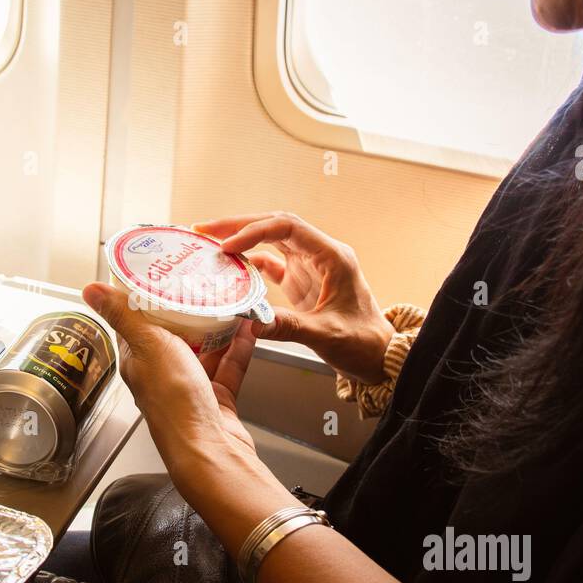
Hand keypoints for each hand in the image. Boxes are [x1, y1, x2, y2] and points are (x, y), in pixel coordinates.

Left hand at [82, 282, 265, 496]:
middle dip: (188, 308)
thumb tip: (89, 290)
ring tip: (231, 298)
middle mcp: (162, 374)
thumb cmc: (175, 403)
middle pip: (173, 335)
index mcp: (138, 361)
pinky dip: (240, 346)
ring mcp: (191, 387)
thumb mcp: (148, 346)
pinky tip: (250, 327)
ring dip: (218, 325)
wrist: (211, 449)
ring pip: (205, 349)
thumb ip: (123, 315)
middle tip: (202, 280)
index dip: (144, 299)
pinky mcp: (218, 398)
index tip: (159, 273)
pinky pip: (229, 365)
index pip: (135, 324)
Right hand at [194, 212, 392, 383]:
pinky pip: (271, 262)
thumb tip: (252, 321)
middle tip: (203, 230)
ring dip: (240, 238)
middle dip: (238, 225)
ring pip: (270, 240)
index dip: (254, 231)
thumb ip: (290, 326)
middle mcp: (320, 254)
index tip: (227, 246)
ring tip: (208, 241)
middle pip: (274, 226)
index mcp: (332, 257)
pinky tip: (230, 264)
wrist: (378, 357)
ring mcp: (310, 266)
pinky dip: (249, 261)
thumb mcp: (326, 335)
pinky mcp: (302, 281)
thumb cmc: (363, 343)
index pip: (287, 228)